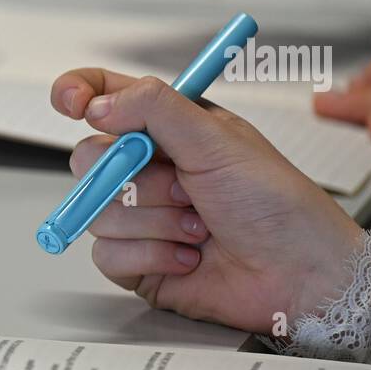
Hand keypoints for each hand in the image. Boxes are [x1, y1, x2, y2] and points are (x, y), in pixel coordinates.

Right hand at [51, 69, 364, 332]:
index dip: (78, 94)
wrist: (299, 274)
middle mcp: (151, 169)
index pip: (105, 97)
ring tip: (198, 225)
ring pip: (97, 211)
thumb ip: (154, 109)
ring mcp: (142, 217)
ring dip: (154, 221)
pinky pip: (106, 254)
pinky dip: (151, 255)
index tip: (71, 105)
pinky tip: (189, 255)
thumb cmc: (279, 205)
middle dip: (135, 177)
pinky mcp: (138, 261)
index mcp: (170, 128)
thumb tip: (99, 105)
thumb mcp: (218, 140)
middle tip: (180, 183)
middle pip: (89, 159)